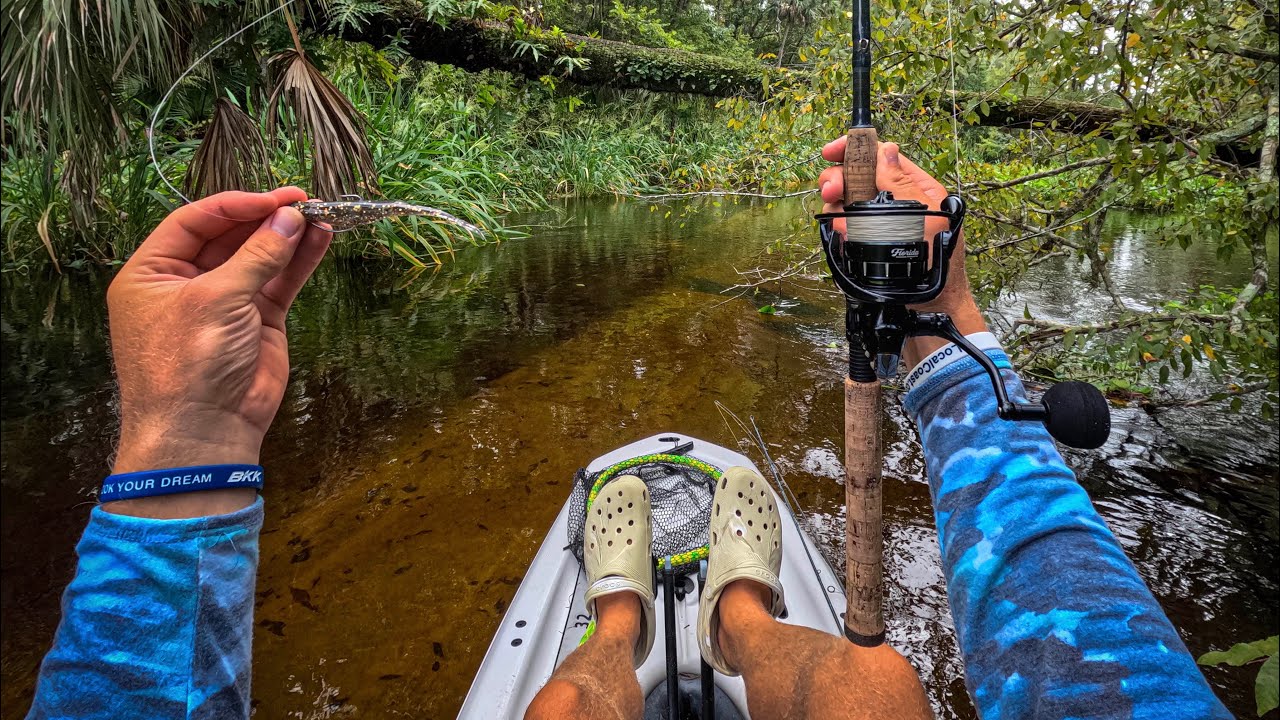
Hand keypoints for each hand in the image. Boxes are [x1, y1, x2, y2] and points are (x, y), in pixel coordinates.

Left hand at [104, 189, 330, 518]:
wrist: (203, 432)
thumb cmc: (187, 365)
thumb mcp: (215, 300)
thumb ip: (256, 256)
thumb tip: (290, 219)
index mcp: (152, 274)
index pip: (193, 222)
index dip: (233, 206)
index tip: (272, 198)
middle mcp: (187, 284)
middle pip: (229, 236)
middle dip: (265, 218)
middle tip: (302, 201)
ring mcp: (226, 303)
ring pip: (260, 258)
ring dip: (287, 236)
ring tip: (320, 214)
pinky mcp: (258, 322)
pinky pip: (280, 283)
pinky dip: (300, 261)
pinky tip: (319, 239)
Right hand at [817, 138, 987, 367]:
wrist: (927, 312)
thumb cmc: (936, 266)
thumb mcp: (924, 218)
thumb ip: (902, 183)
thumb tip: (885, 149)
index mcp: (915, 188)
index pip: (881, 155)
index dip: (854, 149)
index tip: (831, 152)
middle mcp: (893, 202)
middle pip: (856, 177)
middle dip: (839, 180)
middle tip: (830, 192)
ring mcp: (877, 224)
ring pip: (844, 202)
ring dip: (837, 208)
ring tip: (842, 226)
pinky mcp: (864, 244)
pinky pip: (843, 228)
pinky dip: (839, 231)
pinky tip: (845, 238)